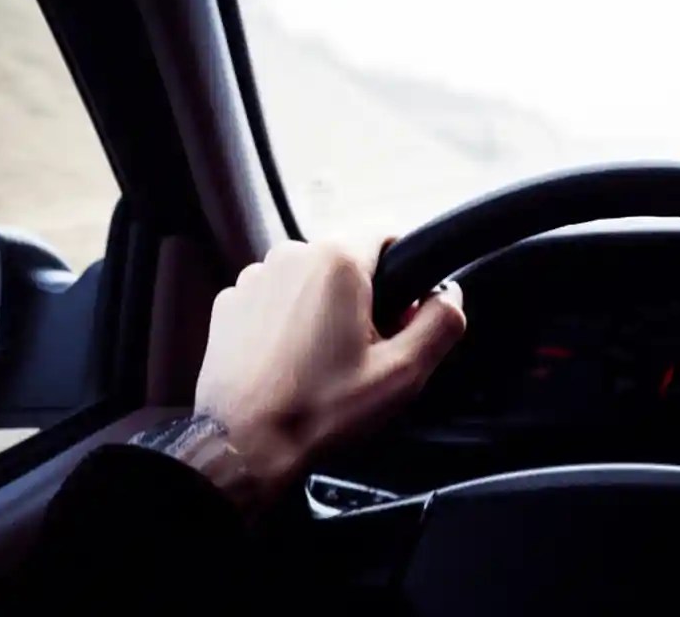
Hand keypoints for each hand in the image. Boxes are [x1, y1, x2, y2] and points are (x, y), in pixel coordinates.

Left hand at [193, 240, 464, 504]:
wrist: (245, 446)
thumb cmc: (319, 411)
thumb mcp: (403, 373)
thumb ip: (441, 323)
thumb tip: (449, 296)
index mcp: (337, 262)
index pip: (387, 234)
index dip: (403, 274)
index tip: (399, 315)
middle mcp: (290, 256)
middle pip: (347, 260)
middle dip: (363, 296)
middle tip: (365, 351)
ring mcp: (253, 279)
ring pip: (309, 280)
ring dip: (323, 309)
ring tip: (323, 362)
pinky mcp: (230, 305)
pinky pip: (274, 299)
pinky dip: (286, 322)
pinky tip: (290, 362)